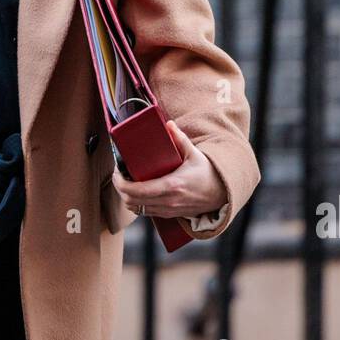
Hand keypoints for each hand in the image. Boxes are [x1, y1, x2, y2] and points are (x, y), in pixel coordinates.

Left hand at [108, 119, 226, 218]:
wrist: (222, 194)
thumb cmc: (207, 173)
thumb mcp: (194, 153)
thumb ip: (180, 138)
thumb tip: (168, 124)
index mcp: (172, 185)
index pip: (136, 190)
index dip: (120, 183)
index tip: (117, 171)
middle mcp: (168, 201)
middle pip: (131, 201)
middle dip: (120, 189)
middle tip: (119, 175)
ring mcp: (168, 210)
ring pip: (136, 209)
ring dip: (127, 197)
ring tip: (126, 183)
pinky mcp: (169, 215)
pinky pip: (146, 213)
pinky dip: (137, 204)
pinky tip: (136, 193)